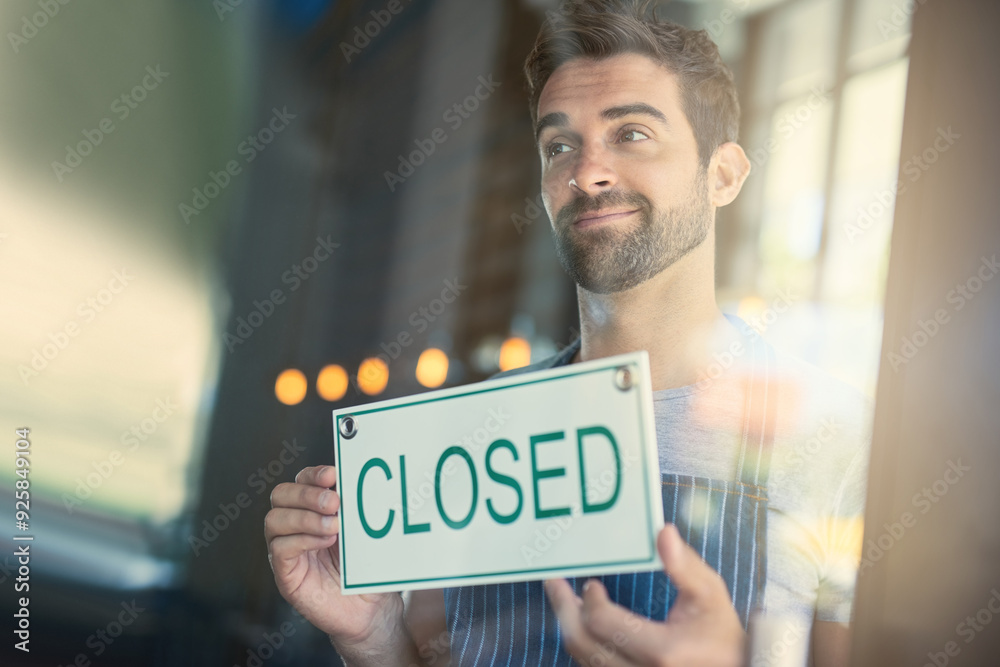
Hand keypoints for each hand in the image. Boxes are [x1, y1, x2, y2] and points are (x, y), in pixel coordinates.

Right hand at [265, 465, 401, 648]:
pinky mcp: (286, 575)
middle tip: (334, 502)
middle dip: (307, 493)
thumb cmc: (368, 567)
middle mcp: (295, 526)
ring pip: (275, 520)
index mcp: (314, 510)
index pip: (301, 480)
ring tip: (333, 526)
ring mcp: (288, 550)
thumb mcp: (364, 531)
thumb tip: (357, 481)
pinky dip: (301, 541)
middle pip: (281, 494)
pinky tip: (324, 542)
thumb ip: (356, 508)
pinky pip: (279, 549)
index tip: (333, 474)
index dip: (313, 474)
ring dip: (305, 518)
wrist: (372, 608)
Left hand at [544, 524, 744, 665]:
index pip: (603, 624)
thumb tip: (663, 533)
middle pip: (582, 644)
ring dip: (570, 628)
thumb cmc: (722, 635)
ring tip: (562, 599)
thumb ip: (685, 566)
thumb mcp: (710, 596)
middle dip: (563, 610)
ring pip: (584, 660)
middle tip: (554, 584)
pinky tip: (582, 625)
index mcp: (661, 652)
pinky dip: (584, 646)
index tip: (591, 583)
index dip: (590, 601)